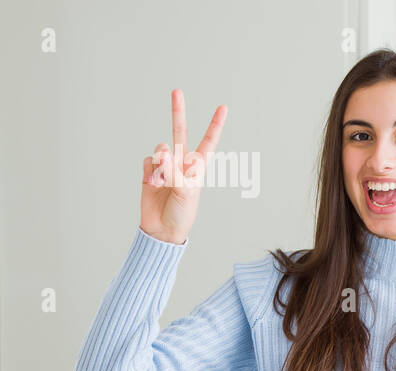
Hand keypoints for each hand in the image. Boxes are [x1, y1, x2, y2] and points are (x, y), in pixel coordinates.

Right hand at [139, 89, 226, 244]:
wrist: (162, 229)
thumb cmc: (181, 213)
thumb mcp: (187, 193)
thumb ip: (177, 171)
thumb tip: (166, 153)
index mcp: (197, 167)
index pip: (208, 142)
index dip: (215, 125)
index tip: (223, 107)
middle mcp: (181, 162)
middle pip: (179, 131)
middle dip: (178, 111)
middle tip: (176, 91)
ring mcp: (164, 165)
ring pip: (161, 150)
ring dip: (162, 165)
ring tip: (164, 183)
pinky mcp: (148, 171)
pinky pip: (148, 161)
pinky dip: (150, 171)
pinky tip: (152, 184)